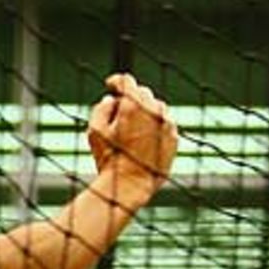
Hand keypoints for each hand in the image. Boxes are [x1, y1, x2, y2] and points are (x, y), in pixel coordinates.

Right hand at [87, 73, 177, 194]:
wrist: (130, 186)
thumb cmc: (109, 160)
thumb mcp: (94, 132)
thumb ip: (100, 109)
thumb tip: (112, 101)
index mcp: (133, 105)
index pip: (127, 81)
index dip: (117, 81)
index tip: (111, 85)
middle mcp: (153, 110)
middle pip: (143, 93)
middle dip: (131, 100)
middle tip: (119, 113)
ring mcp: (167, 123)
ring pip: (156, 108)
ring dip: (145, 112)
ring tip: (132, 129)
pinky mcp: (174, 136)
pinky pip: (165, 124)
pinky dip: (156, 127)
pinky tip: (144, 140)